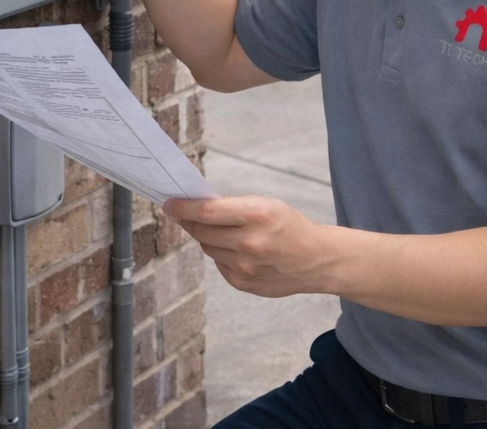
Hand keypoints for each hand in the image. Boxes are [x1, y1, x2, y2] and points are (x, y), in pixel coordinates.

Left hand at [164, 195, 335, 297]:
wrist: (316, 260)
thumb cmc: (290, 226)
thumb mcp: (268, 205)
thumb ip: (234, 207)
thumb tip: (197, 208)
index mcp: (258, 214)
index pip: (207, 211)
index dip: (184, 207)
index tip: (170, 204)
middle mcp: (250, 242)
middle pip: (201, 231)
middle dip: (190, 221)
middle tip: (183, 213)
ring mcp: (245, 266)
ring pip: (208, 247)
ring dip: (207, 237)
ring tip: (218, 230)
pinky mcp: (242, 282)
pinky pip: (219, 263)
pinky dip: (221, 254)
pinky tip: (235, 249)